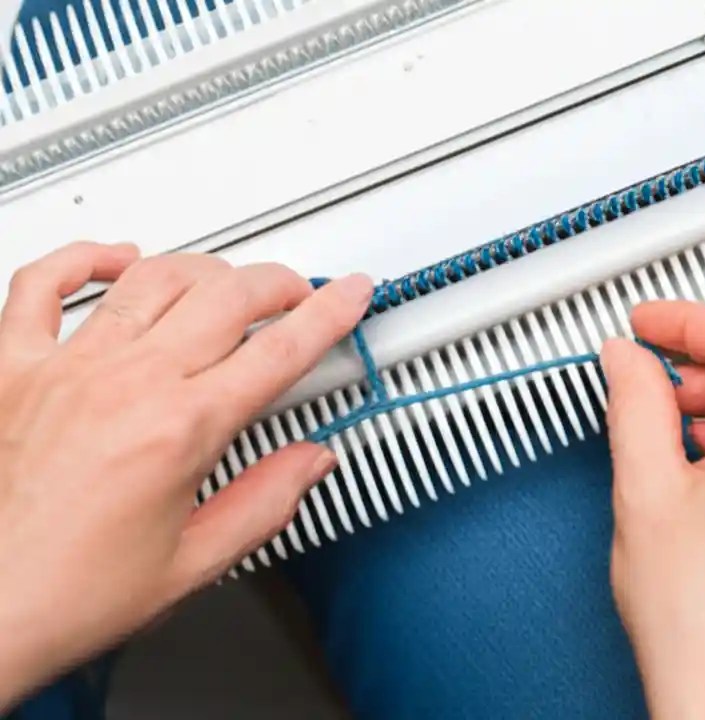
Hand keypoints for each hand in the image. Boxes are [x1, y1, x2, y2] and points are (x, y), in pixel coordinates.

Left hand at [0, 242, 370, 710]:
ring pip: (153, 277)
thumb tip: (310, 462)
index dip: (329, 314)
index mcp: (181, 430)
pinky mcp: (11, 368)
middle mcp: (127, 384)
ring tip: (227, 279)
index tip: (349, 295)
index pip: (280, 351)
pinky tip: (114, 259)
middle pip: (226, 296)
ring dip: (204, 268)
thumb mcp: (194, 565)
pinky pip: (43, 284)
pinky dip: (83, 259)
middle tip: (298, 293)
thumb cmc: (67, 596)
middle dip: (278, 283)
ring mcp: (66, 367)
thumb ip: (265, 503)